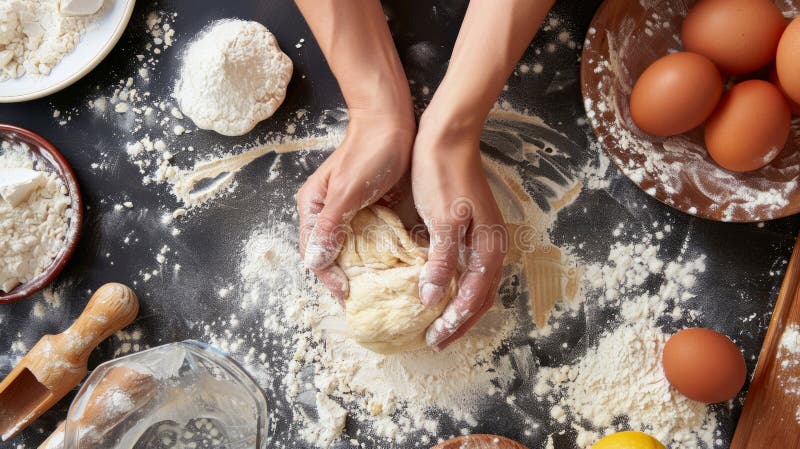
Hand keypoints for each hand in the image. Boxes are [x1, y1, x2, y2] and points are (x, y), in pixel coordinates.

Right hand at [297, 111, 414, 301]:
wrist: (393, 123)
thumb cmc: (368, 153)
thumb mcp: (347, 192)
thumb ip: (331, 227)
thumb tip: (315, 263)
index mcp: (313, 208)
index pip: (313, 254)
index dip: (329, 278)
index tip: (348, 295)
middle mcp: (326, 214)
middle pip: (329, 256)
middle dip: (343, 279)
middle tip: (363, 302)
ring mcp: (349, 214)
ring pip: (350, 251)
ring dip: (361, 271)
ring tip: (377, 293)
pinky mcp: (370, 211)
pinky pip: (370, 241)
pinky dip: (378, 256)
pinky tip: (391, 270)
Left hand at [412, 109, 507, 350]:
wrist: (448, 135)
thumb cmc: (442, 174)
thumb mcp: (442, 217)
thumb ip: (440, 259)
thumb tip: (432, 299)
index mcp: (488, 245)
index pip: (475, 296)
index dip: (456, 321)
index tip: (435, 339)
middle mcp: (492, 244)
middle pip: (481, 295)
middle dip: (460, 321)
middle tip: (437, 341)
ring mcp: (484, 235)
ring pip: (477, 283)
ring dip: (461, 306)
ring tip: (440, 323)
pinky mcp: (471, 227)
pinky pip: (468, 267)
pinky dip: (457, 285)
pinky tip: (440, 288)